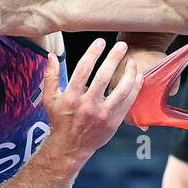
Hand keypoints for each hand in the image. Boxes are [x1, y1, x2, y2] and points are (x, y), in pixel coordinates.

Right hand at [41, 40, 141, 168]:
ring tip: (133, 62)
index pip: (83, 69)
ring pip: (120, 90)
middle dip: (113, 58)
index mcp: (71, 97)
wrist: (71, 146)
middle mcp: (87, 105)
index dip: (92, 53)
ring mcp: (102, 115)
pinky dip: (134, 89)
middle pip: (103, 77)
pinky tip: (138, 78)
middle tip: (122, 45)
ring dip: (129, 74)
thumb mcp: (49, 99)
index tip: (100, 42)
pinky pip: (127, 103)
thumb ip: (50, 76)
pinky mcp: (113, 122)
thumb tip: (51, 55)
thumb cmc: (60, 120)